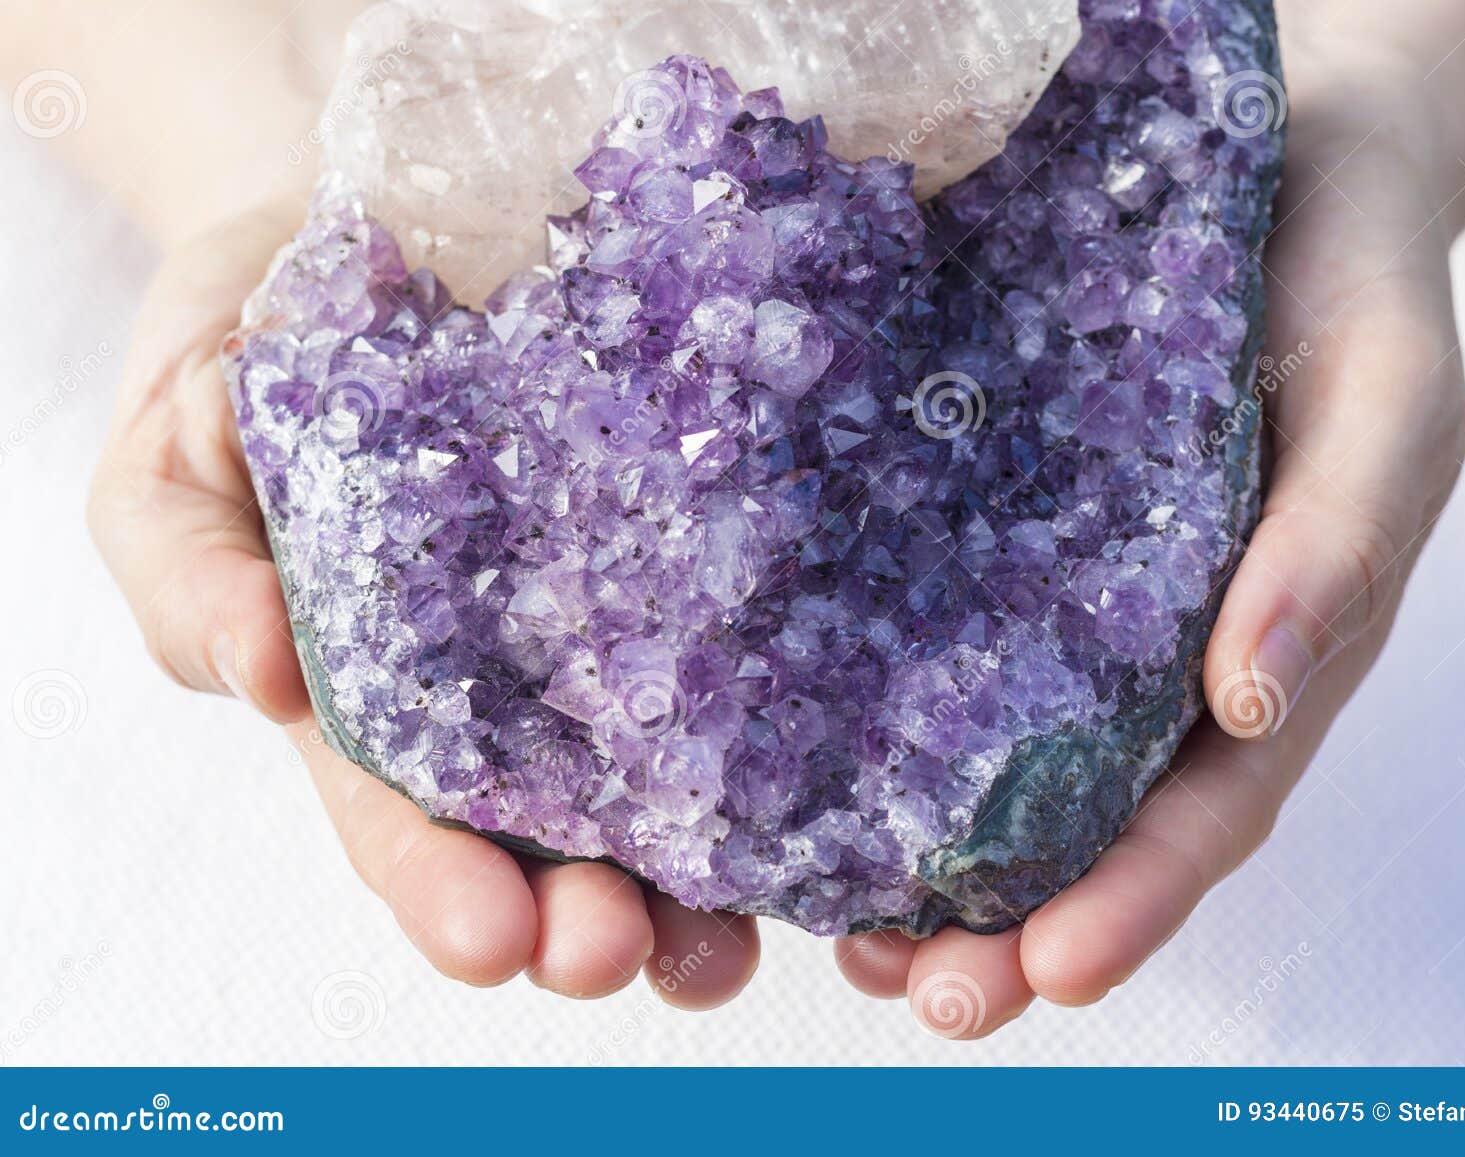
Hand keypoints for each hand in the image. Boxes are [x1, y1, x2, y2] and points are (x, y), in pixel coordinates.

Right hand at [88, 202, 759, 1004]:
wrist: (365, 225)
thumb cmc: (248, 357)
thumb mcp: (172, 459)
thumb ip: (188, 573)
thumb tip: (264, 671)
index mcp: (374, 696)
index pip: (406, 819)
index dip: (444, 888)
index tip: (491, 939)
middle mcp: (506, 686)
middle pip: (555, 833)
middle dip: (590, 912)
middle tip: (622, 947)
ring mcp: (609, 619)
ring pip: (668, 774)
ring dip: (701, 870)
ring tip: (728, 928)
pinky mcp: (690, 541)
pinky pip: (749, 634)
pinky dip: (791, 706)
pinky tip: (829, 763)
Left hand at [833, 25, 1464, 1036]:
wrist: (1274, 166)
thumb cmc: (1351, 292)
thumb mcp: (1386, 405)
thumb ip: (1340, 541)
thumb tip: (1253, 697)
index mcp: (1259, 652)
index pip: (1203, 810)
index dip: (1135, 901)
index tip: (1054, 974)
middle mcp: (1148, 653)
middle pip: (1082, 822)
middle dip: (1009, 928)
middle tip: (925, 993)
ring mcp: (1059, 598)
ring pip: (993, 760)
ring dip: (925, 861)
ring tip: (847, 933)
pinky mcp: (976, 525)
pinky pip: (924, 634)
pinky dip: (873, 718)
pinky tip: (803, 763)